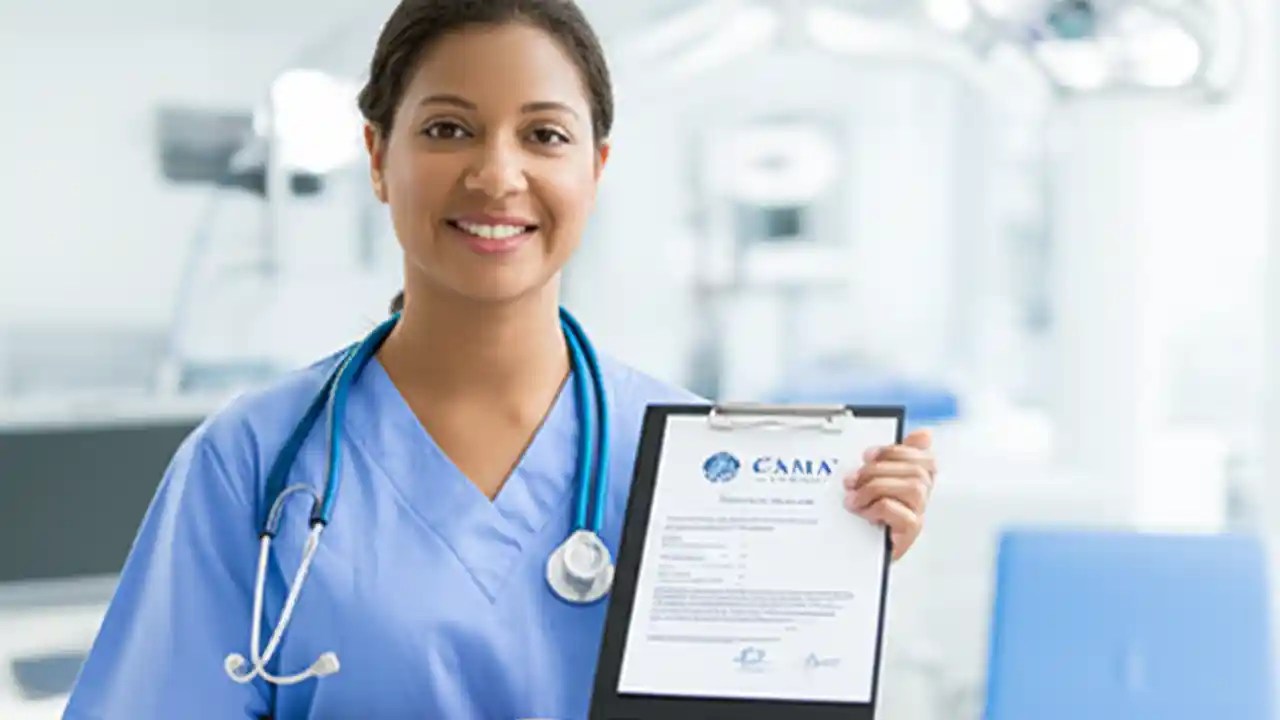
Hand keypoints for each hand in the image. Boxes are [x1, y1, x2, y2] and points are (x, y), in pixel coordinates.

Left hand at [843, 429, 936, 560]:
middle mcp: (920, 499)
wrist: (853, 556)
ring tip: (855, 498)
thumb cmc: (864, 518)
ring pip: (913, 488)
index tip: (868, 454)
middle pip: (917, 471)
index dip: (897, 451)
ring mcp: (917, 516)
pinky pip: (902, 513)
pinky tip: (864, 512)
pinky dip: (879, 508)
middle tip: (853, 479)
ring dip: (877, 488)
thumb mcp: (873, 482)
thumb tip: (923, 434)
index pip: (924, 458)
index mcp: (914, 482)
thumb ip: (891, 458)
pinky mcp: (909, 535)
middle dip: (879, 469)